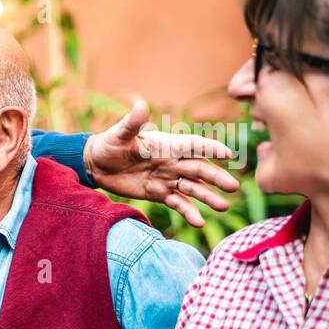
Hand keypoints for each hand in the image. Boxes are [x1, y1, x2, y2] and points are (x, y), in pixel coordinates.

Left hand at [84, 100, 239, 228]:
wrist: (96, 165)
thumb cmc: (109, 144)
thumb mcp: (119, 134)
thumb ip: (132, 123)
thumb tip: (140, 105)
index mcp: (167, 145)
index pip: (193, 146)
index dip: (209, 148)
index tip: (227, 154)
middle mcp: (172, 162)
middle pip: (199, 169)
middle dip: (216, 178)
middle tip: (233, 187)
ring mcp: (167, 179)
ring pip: (193, 188)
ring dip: (208, 197)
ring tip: (223, 207)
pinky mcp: (159, 194)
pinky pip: (177, 203)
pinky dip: (188, 212)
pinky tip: (199, 222)